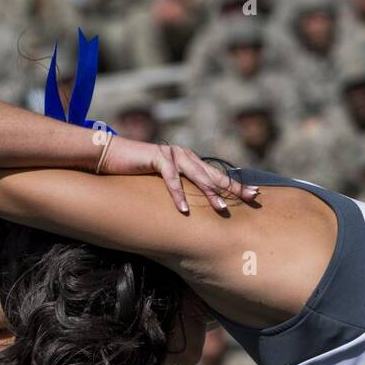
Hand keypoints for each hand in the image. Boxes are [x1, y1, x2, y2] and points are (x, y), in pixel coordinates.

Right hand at [101, 138, 258, 213]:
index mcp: (189, 161)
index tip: (254, 194)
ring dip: (210, 193)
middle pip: (214, 173)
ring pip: (196, 176)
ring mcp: (172, 154)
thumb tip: (191, 209)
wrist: (110, 156)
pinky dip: (177, 195)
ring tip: (222, 209)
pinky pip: (171, 179)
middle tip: (251, 198)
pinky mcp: (157, 157)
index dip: (235, 184)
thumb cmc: (136, 172)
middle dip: (233, 187)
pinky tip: (184, 210)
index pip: (216, 174)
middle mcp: (185, 155)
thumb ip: (178, 188)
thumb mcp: (161, 183)